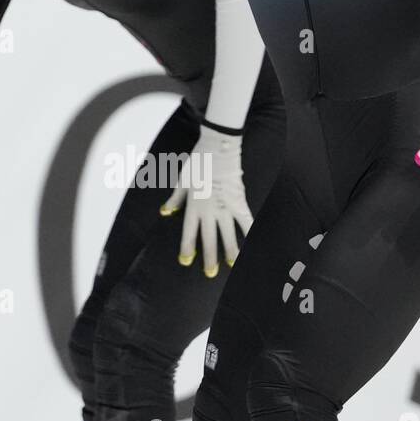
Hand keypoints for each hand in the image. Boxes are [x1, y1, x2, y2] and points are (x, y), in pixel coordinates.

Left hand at [160, 125, 252, 275]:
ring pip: (227, 234)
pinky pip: (246, 220)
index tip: (186, 261)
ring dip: (230, 251)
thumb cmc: (198, 161)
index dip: (187, 247)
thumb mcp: (182, 181)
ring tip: (232, 265)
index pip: (189, 232)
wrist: (217, 147)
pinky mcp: (239, 200)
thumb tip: (165, 212)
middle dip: (209, 257)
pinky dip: (250, 232)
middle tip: (210, 273)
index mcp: (193, 206)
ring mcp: (225, 207)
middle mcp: (208, 210)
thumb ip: (175, 200)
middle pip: (209, 238)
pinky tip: (254, 243)